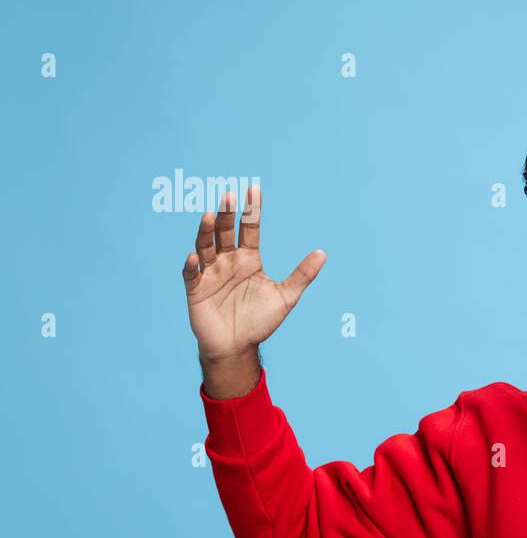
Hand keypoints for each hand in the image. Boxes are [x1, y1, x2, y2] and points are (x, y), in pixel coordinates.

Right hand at [182, 186, 324, 393]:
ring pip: (205, 247)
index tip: (254, 189)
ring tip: (208, 215)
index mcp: (249, 259)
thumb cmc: (260, 321)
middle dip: (226, 214)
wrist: (238, 347)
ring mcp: (211, 274)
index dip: (251, 210)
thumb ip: (302, 275)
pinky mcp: (196, 290)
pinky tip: (195, 257)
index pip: (249, 229)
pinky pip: (192, 275)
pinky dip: (192, 266)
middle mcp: (228, 261)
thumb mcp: (286, 297)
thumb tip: (323, 253)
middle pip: (225, 232)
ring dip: (205, 232)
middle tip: (228, 195)